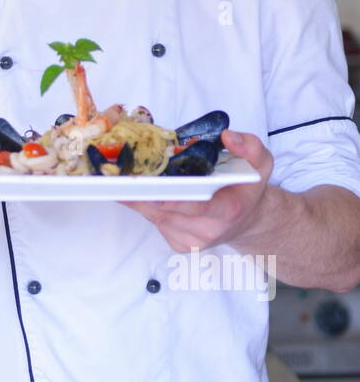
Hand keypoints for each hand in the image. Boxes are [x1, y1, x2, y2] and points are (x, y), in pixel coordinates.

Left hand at [116, 129, 273, 252]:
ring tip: (121, 178)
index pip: (196, 204)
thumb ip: (250, 146)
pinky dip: (145, 206)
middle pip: (167, 211)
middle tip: (121, 174)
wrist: (248, 220)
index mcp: (228, 210)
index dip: (171, 196)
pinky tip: (138, 191)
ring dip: (139, 197)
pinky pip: (155, 223)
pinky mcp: (180, 245)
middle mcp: (209, 230)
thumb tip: (228, 136)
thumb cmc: (247, 188)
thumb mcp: (260, 163)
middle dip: (144, 192)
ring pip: (155, 217)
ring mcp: (193, 241)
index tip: (149, 184)